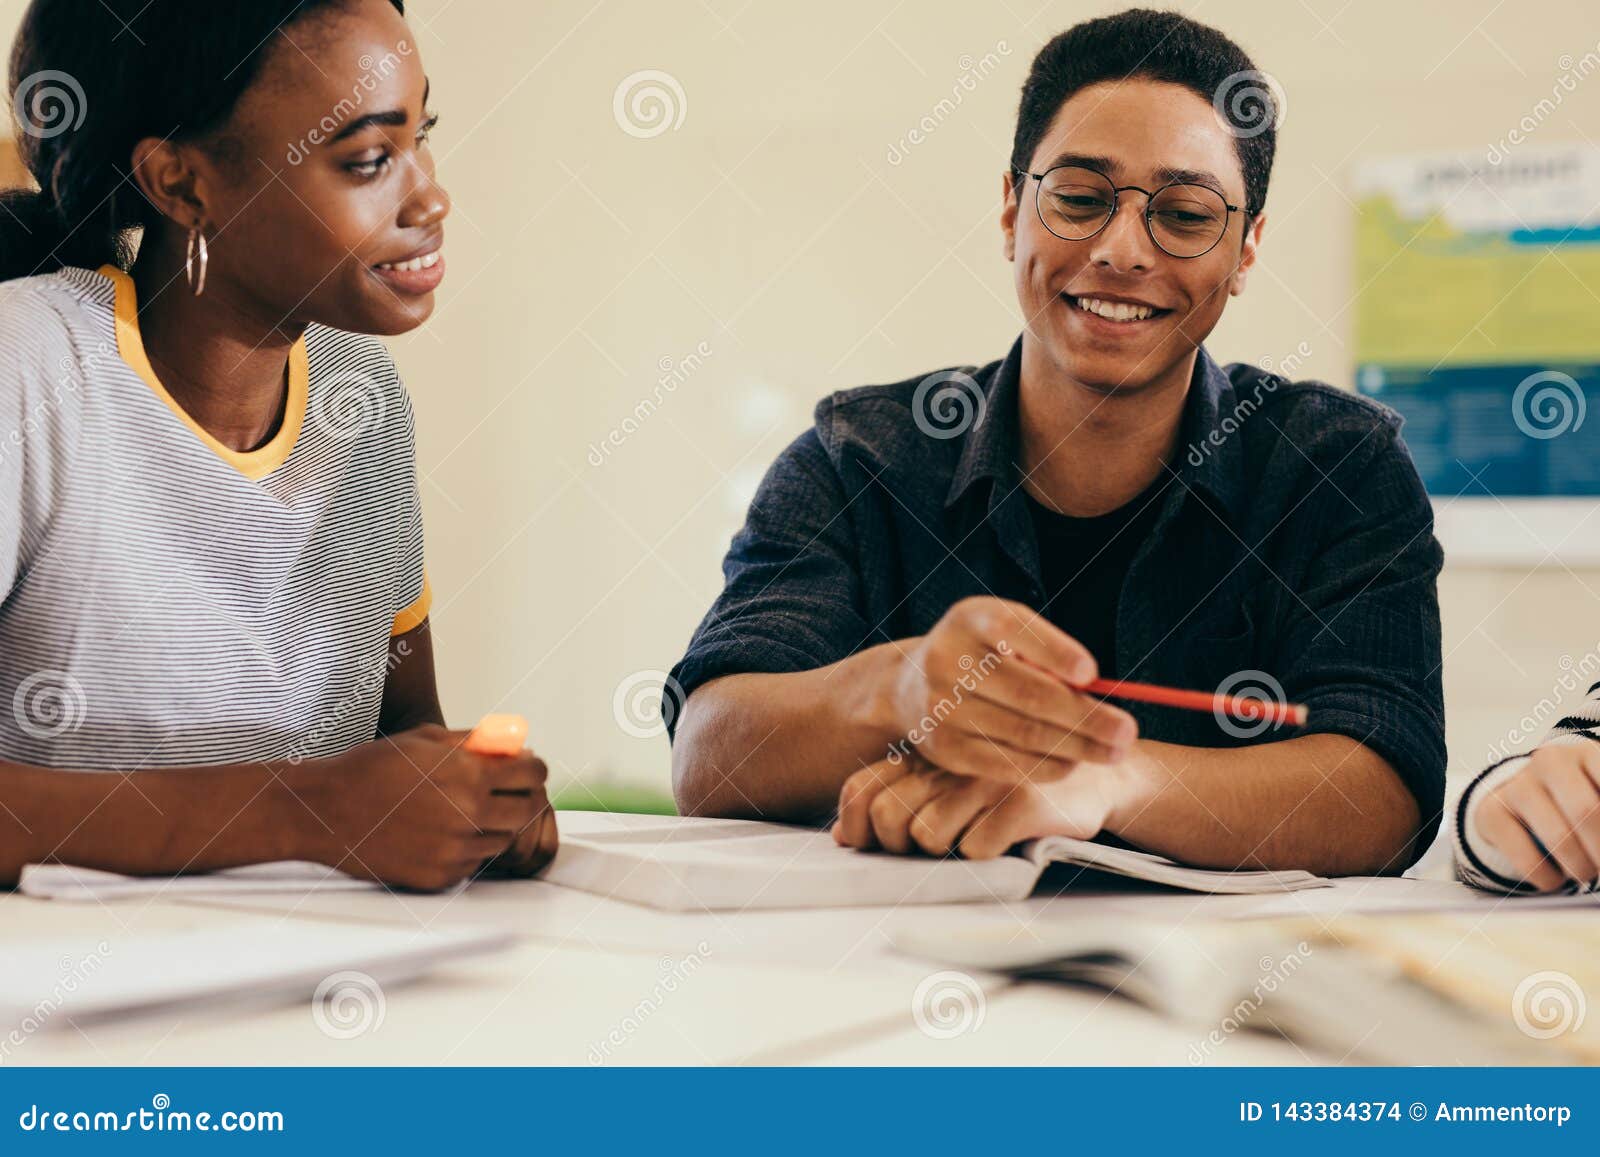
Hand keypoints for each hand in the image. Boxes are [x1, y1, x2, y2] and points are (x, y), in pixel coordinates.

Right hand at [313, 724, 549, 890]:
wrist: (325, 810)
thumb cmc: (374, 767)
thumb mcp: (426, 739)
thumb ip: (477, 741)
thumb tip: (515, 744)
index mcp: (471, 775)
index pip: (534, 773)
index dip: (531, 768)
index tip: (523, 769)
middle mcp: (470, 815)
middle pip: (528, 810)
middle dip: (520, 797)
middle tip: (502, 792)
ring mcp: (456, 850)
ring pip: (503, 840)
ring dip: (493, 825)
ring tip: (461, 811)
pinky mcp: (441, 877)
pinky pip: (474, 863)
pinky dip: (466, 850)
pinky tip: (438, 834)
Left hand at [832, 751, 1132, 858]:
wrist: (1097, 775)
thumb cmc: (1010, 785)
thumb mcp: (950, 784)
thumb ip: (898, 799)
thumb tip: (842, 837)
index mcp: (928, 750)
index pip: (861, 788)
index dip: (857, 826)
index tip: (876, 843)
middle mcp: (951, 757)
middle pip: (887, 817)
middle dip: (900, 847)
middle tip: (931, 847)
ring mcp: (986, 776)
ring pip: (927, 836)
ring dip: (947, 850)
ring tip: (972, 835)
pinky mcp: (1021, 800)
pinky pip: (976, 849)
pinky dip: (987, 855)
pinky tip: (1005, 837)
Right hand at [881, 596, 1136, 783]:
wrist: (909, 687)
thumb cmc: (981, 655)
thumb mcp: (1003, 634)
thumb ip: (1043, 653)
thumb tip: (1093, 689)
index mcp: (971, 619)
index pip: (1016, 631)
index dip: (1055, 653)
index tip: (1091, 673)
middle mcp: (949, 659)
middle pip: (1029, 693)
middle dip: (1086, 716)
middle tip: (1128, 732)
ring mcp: (942, 707)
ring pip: (1024, 733)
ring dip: (1077, 747)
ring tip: (1114, 752)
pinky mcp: (944, 748)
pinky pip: (1006, 763)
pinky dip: (1047, 766)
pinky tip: (1075, 763)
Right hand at [1474, 743, 1599, 891]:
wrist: (1517, 801)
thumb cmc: (1573, 801)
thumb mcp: (1596, 794)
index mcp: (1585, 753)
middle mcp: (1549, 762)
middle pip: (1587, 811)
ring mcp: (1517, 785)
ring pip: (1559, 838)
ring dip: (1581, 868)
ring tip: (1584, 873)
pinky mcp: (1491, 813)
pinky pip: (1528, 859)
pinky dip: (1549, 878)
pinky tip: (1554, 877)